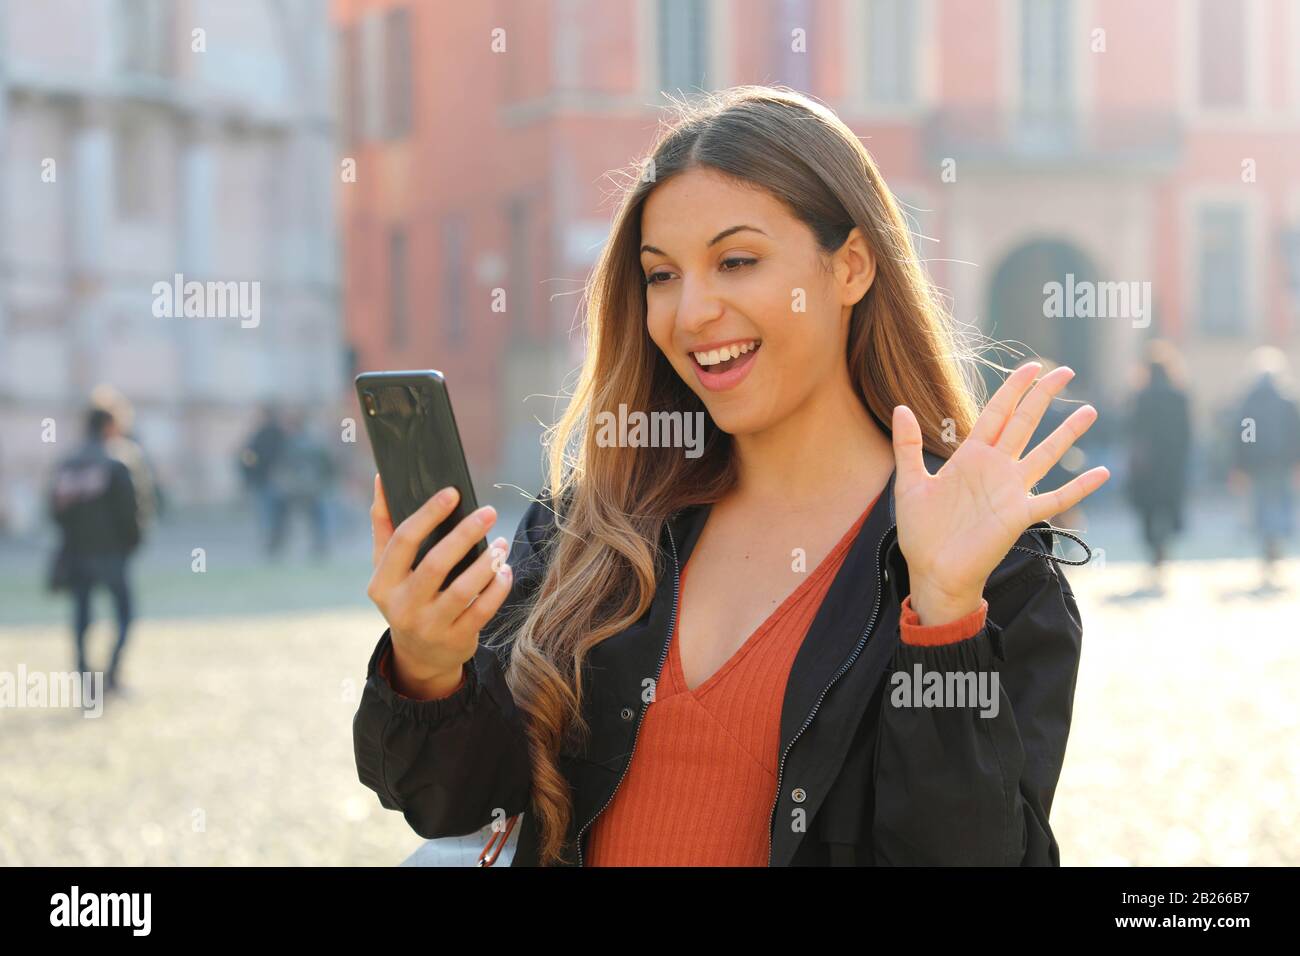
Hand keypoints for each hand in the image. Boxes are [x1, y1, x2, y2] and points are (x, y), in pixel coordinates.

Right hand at [367, 474, 513, 693]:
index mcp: (382, 583)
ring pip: (463, 590)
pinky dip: (497, 588)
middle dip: (464, 534)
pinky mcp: (456, 640)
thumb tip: (382, 480)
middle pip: (435, 564)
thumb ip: (383, 525)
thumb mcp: (387, 568)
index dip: (428, 514)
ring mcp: (429, 627)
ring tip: (501, 543)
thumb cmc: (405, 595)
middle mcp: (402, 606)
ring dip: (487, 563)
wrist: (419, 655)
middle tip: (489, 512)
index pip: (403, 541)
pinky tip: (506, 570)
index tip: (453, 492)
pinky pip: (482, 611)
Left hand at [891, 363, 1109, 625]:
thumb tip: (900, 407)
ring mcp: (1010, 491)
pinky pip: (1055, 499)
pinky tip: (1102, 473)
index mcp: (970, 457)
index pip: (997, 413)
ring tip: (1090, 410)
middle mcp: (995, 469)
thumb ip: (907, 445)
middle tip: (1065, 371)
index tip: (1031, 366)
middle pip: (1024, 423)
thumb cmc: (921, 532)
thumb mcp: (909, 484)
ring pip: (1044, 454)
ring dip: (1067, 433)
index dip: (1013, 389)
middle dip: (1043, 396)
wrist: (932, 571)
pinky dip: (1079, 488)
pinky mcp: (1018, 516)